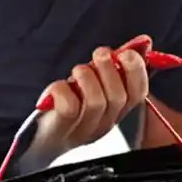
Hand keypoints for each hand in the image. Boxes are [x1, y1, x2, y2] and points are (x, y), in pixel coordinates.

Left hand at [24, 35, 151, 166]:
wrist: (41, 139)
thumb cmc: (69, 104)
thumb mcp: (94, 84)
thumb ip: (114, 67)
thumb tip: (140, 43)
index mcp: (117, 111)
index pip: (138, 94)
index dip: (137, 71)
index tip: (128, 53)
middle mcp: (104, 123)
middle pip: (118, 97)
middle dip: (109, 69)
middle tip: (100, 53)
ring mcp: (84, 130)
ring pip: (96, 102)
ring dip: (87, 77)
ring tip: (77, 70)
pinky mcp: (62, 129)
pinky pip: (68, 106)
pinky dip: (62, 88)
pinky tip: (59, 86)